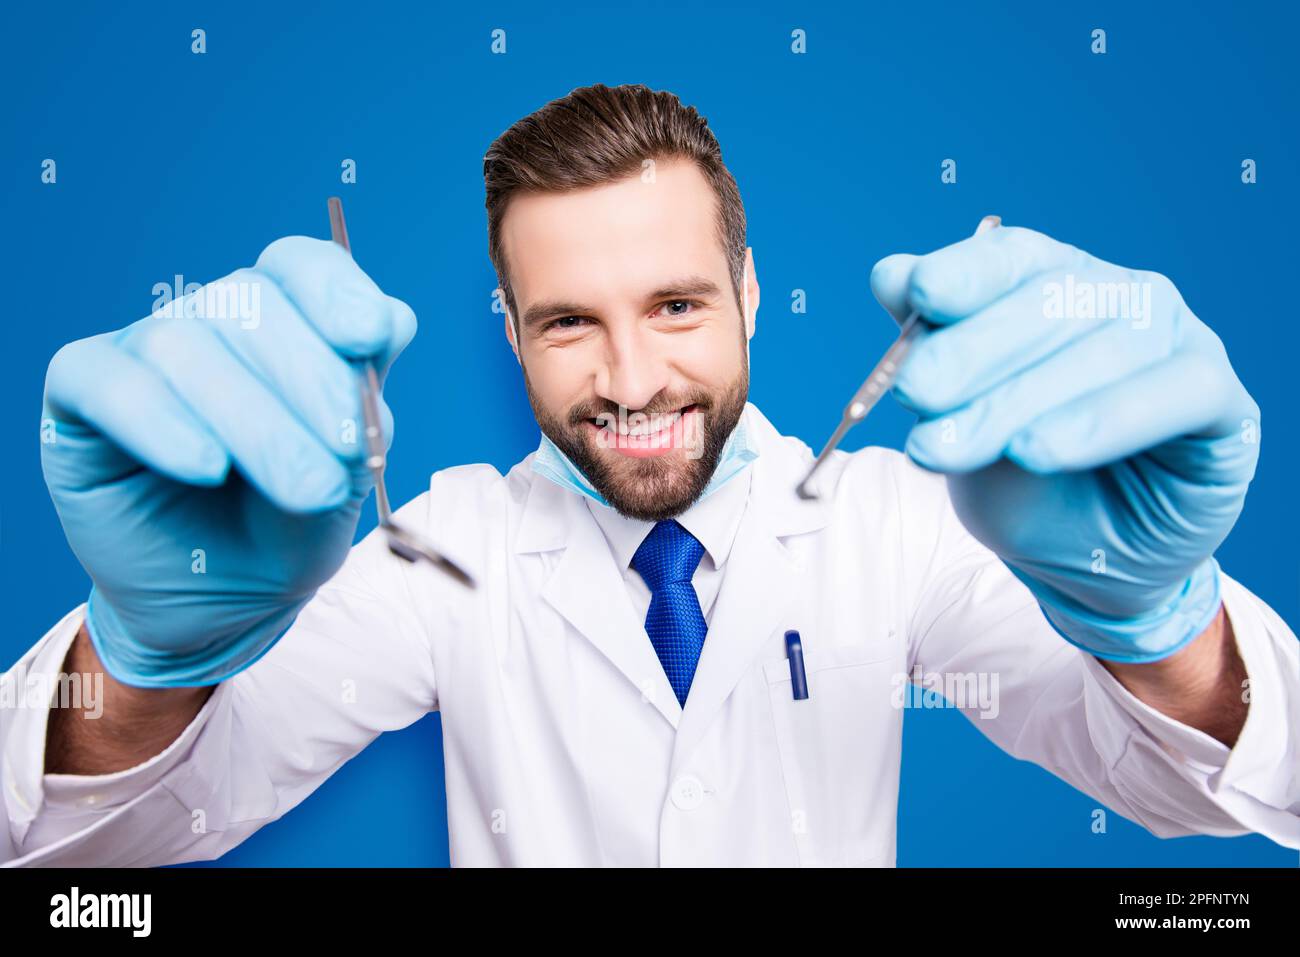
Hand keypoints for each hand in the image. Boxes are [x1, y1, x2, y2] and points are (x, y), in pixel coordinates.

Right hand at [41, 237, 416, 686]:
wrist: (227, 603)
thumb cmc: (291, 526)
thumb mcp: (348, 473)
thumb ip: (366, 401)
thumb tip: (391, 319)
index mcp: (288, 322)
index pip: (303, 267)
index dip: (336, 291)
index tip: (370, 337)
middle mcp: (215, 320)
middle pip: (253, 303)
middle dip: (309, 382)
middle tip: (348, 457)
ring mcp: (143, 348)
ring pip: (185, 343)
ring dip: (254, 420)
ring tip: (306, 491)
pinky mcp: (80, 393)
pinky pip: (109, 384)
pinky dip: (161, 422)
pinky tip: (207, 467)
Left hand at [870, 225, 1259, 661]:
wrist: (1088, 566)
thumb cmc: (1022, 483)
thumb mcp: (957, 422)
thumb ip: (927, 350)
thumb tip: (890, 272)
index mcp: (1054, 286)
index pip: (1013, 257)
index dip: (967, 273)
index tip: (920, 295)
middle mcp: (1120, 299)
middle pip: (1051, 300)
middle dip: (973, 350)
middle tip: (914, 394)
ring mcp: (1178, 342)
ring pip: (1104, 348)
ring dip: (1018, 400)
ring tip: (951, 447)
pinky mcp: (1222, 402)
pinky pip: (1174, 394)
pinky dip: (1102, 420)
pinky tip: (1039, 450)